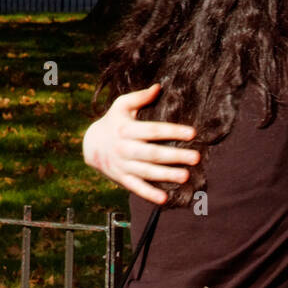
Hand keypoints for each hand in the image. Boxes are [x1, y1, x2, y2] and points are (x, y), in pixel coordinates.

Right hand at [82, 84, 200, 203]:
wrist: (91, 145)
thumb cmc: (113, 122)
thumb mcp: (121, 106)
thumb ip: (139, 97)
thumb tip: (158, 87)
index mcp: (127, 129)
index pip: (153, 130)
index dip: (173, 131)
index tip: (192, 132)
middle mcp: (125, 148)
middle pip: (153, 153)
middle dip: (175, 156)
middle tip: (195, 157)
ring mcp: (124, 165)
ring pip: (147, 171)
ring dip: (167, 175)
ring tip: (186, 176)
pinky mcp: (122, 179)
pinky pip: (136, 188)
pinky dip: (149, 194)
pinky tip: (164, 199)